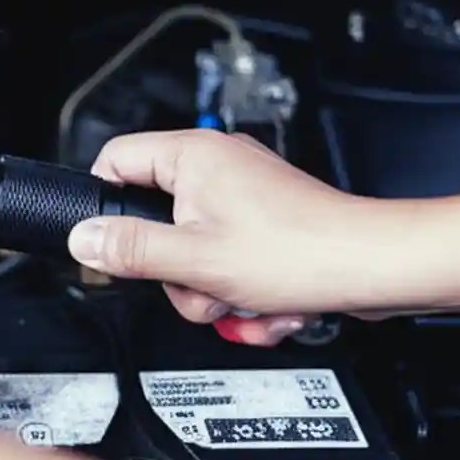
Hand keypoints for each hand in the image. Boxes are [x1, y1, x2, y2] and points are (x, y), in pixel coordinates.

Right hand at [67, 130, 402, 344]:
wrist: (374, 267)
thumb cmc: (302, 251)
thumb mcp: (195, 261)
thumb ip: (131, 250)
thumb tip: (85, 239)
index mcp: (193, 155)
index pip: (116, 160)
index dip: (104, 205)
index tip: (110, 244)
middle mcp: (218, 164)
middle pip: (153, 219)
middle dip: (173, 271)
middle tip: (197, 284)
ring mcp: (243, 193)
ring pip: (190, 248)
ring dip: (210, 288)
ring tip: (240, 297)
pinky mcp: (265, 221)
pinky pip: (226, 258)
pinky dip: (239, 289)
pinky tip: (264, 303)